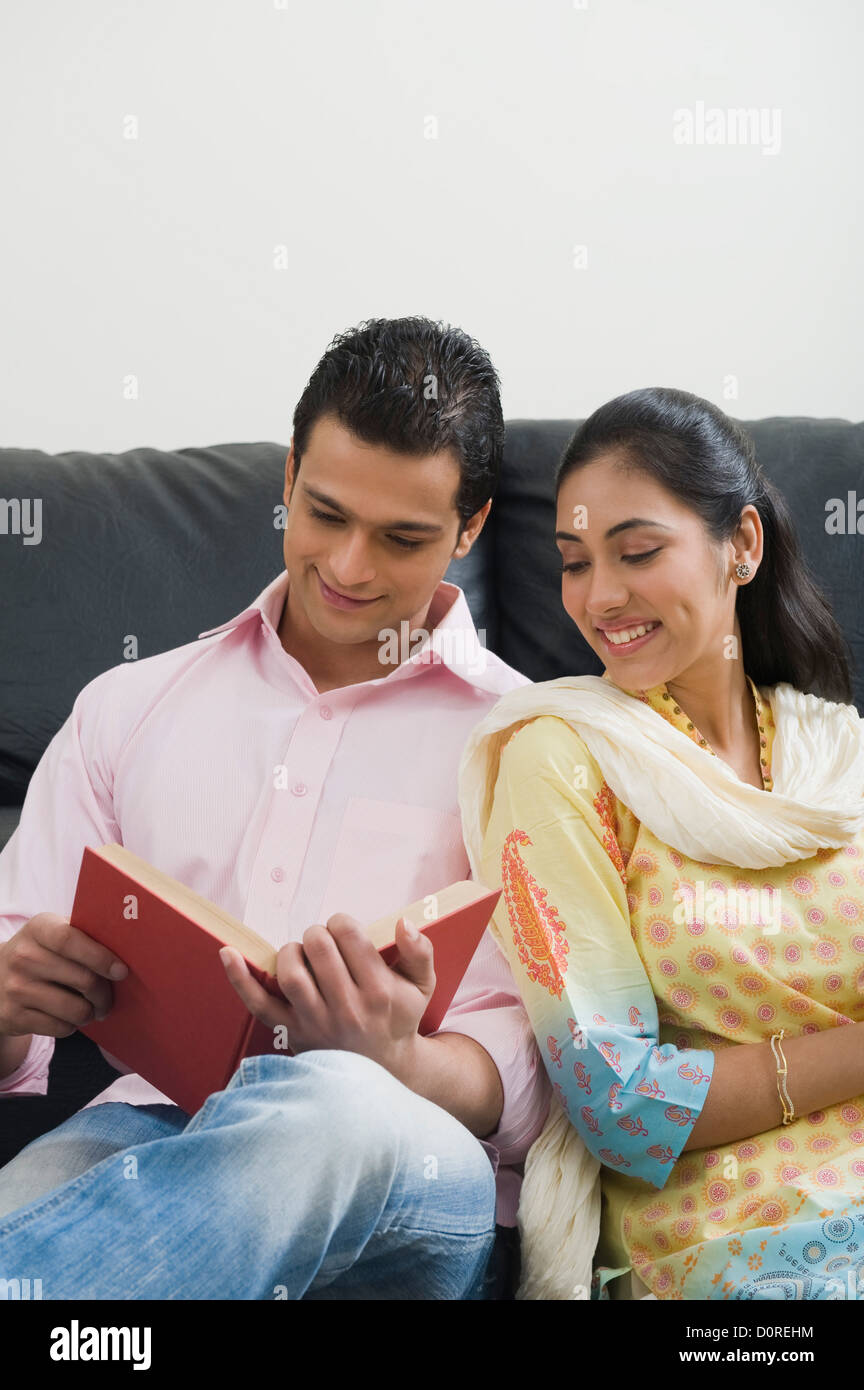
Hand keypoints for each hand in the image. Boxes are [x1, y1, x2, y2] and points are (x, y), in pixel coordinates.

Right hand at [0, 912, 127, 1037]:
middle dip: (104, 994)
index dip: (100, 956)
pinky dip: (72, 1026)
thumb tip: (129, 947)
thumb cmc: (40, 953)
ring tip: (91, 1009)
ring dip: (90, 1013)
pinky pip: (60, 1028)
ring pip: (75, 1009)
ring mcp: (15, 988)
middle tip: (108, 998)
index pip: (69, 940)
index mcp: (38, 928)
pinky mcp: (13, 1016)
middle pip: (82, 979)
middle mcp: (22, 956)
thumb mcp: (53, 934)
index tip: (121, 971)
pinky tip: (68, 1017)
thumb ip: (83, 936)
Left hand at [220, 913, 435, 1082]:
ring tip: (303, 955)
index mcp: (379, 991)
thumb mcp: (423, 986)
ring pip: (290, 970)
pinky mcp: (290, 1033)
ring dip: (292, 951)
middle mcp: (346, 1008)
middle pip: (318, 946)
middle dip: (319, 933)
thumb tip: (403, 923)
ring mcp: (315, 1023)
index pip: (349, 934)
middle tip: (325, 943)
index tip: (345, 932)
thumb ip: (420, 952)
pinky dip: (239, 977)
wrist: (381, 1071)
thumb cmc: (398, 1019)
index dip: (342, 922)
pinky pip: (257, 1003)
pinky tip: (227, 952)